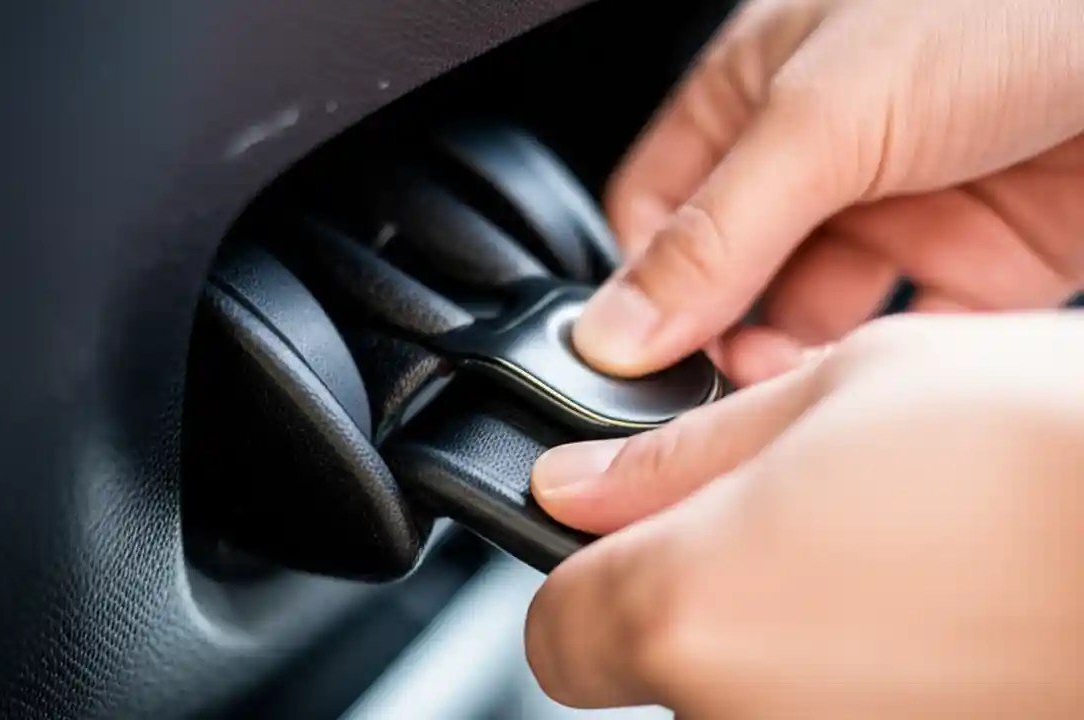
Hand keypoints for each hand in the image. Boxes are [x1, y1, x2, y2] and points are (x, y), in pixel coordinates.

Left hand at [525, 312, 1083, 716]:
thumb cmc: (1040, 449)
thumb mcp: (832, 393)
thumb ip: (672, 458)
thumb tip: (579, 485)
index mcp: (690, 610)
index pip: (554, 632)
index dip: (585, 573)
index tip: (629, 533)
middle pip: (652, 668)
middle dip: (696, 597)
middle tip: (794, 521)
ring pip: (744, 699)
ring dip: (783, 638)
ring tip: (887, 560)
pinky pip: (826, 716)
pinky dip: (855, 679)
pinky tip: (930, 614)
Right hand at [576, 0, 1083, 384]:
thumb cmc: (1009, 0)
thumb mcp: (826, 117)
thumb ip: (716, 234)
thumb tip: (618, 329)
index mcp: (757, 92)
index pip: (659, 210)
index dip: (643, 288)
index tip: (640, 364)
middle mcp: (822, 151)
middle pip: (732, 276)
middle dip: (718, 341)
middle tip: (716, 396)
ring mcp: (902, 204)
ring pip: (815, 316)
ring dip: (796, 365)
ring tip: (792, 396)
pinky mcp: (983, 255)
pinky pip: (913, 337)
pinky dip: (885, 374)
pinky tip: (871, 388)